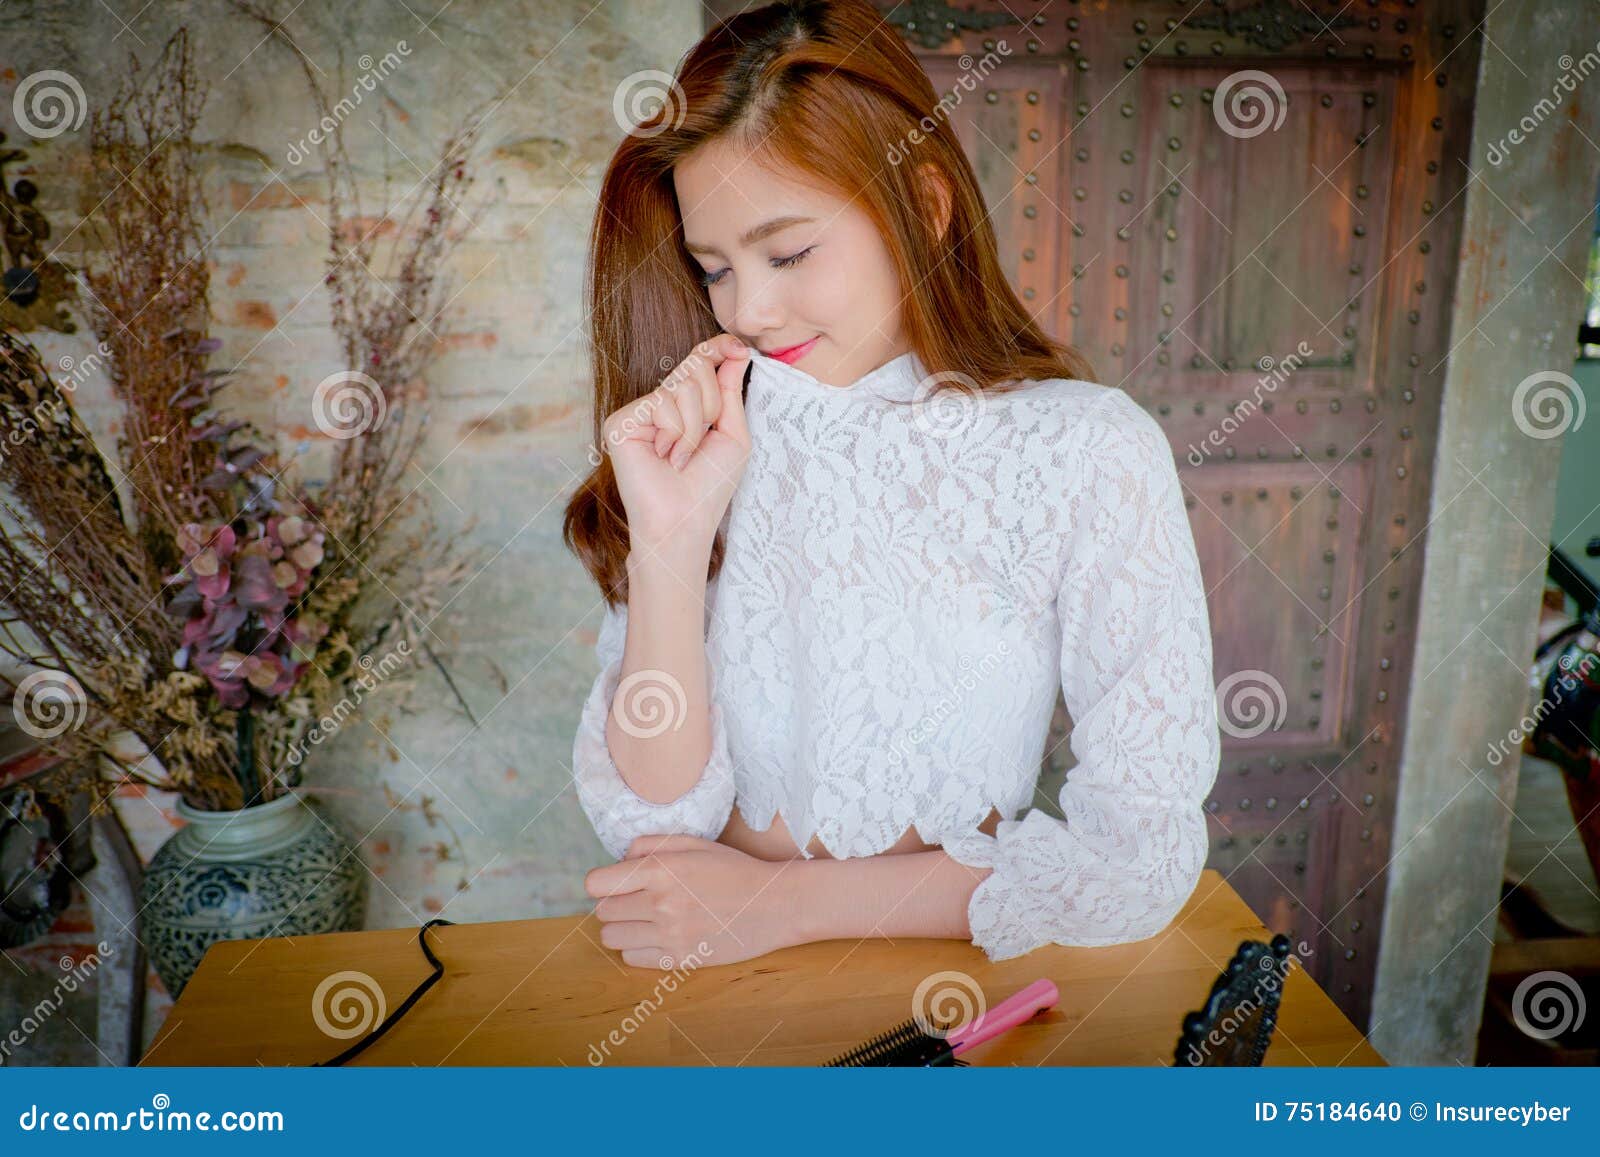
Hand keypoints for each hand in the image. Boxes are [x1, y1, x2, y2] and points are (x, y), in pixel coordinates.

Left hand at [584, 834, 804, 968]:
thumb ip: (651, 844)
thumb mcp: (695, 843)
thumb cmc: (734, 869)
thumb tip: (620, 859)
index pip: (596, 884)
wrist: (774, 904)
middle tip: (638, 900)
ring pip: (612, 937)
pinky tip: (659, 936)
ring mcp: (670, 934)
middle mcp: (661, 903)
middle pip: (603, 911)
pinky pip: (632, 958)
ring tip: (646, 919)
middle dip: (615, 903)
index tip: (616, 882)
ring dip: (624, 928)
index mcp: (661, 869)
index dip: (602, 882)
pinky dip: (639, 948)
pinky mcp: (680, 959)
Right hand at [602, 333, 751, 548]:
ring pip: (682, 385)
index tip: (740, 348)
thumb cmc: (709, 486)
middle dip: (712, 402)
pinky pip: (662, 403)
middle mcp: (660, 405)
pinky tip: (665, 456)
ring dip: (695, 426)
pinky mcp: (622, 421)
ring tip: (682, 456)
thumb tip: (736, 352)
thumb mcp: (732, 435)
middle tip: (705, 438)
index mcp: (685, 407)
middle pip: (695, 366)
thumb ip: (731, 392)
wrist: (684, 520)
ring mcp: (638, 412)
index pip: (699, 363)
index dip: (718, 348)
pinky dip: (676, 433)